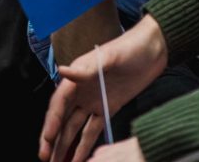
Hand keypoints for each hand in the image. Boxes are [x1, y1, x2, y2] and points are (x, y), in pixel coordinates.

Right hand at [40, 15, 167, 161]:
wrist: (153, 50)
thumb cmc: (129, 48)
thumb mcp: (108, 57)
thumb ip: (86, 69)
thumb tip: (62, 70)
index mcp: (77, 76)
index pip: (60, 103)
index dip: (52, 121)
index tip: (48, 138)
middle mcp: (81, 90)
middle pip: (62, 118)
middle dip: (52, 138)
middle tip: (45, 157)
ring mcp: (93, 101)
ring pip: (74, 128)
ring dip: (65, 145)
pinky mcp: (107, 108)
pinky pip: (92, 131)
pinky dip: (84, 145)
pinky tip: (77, 159)